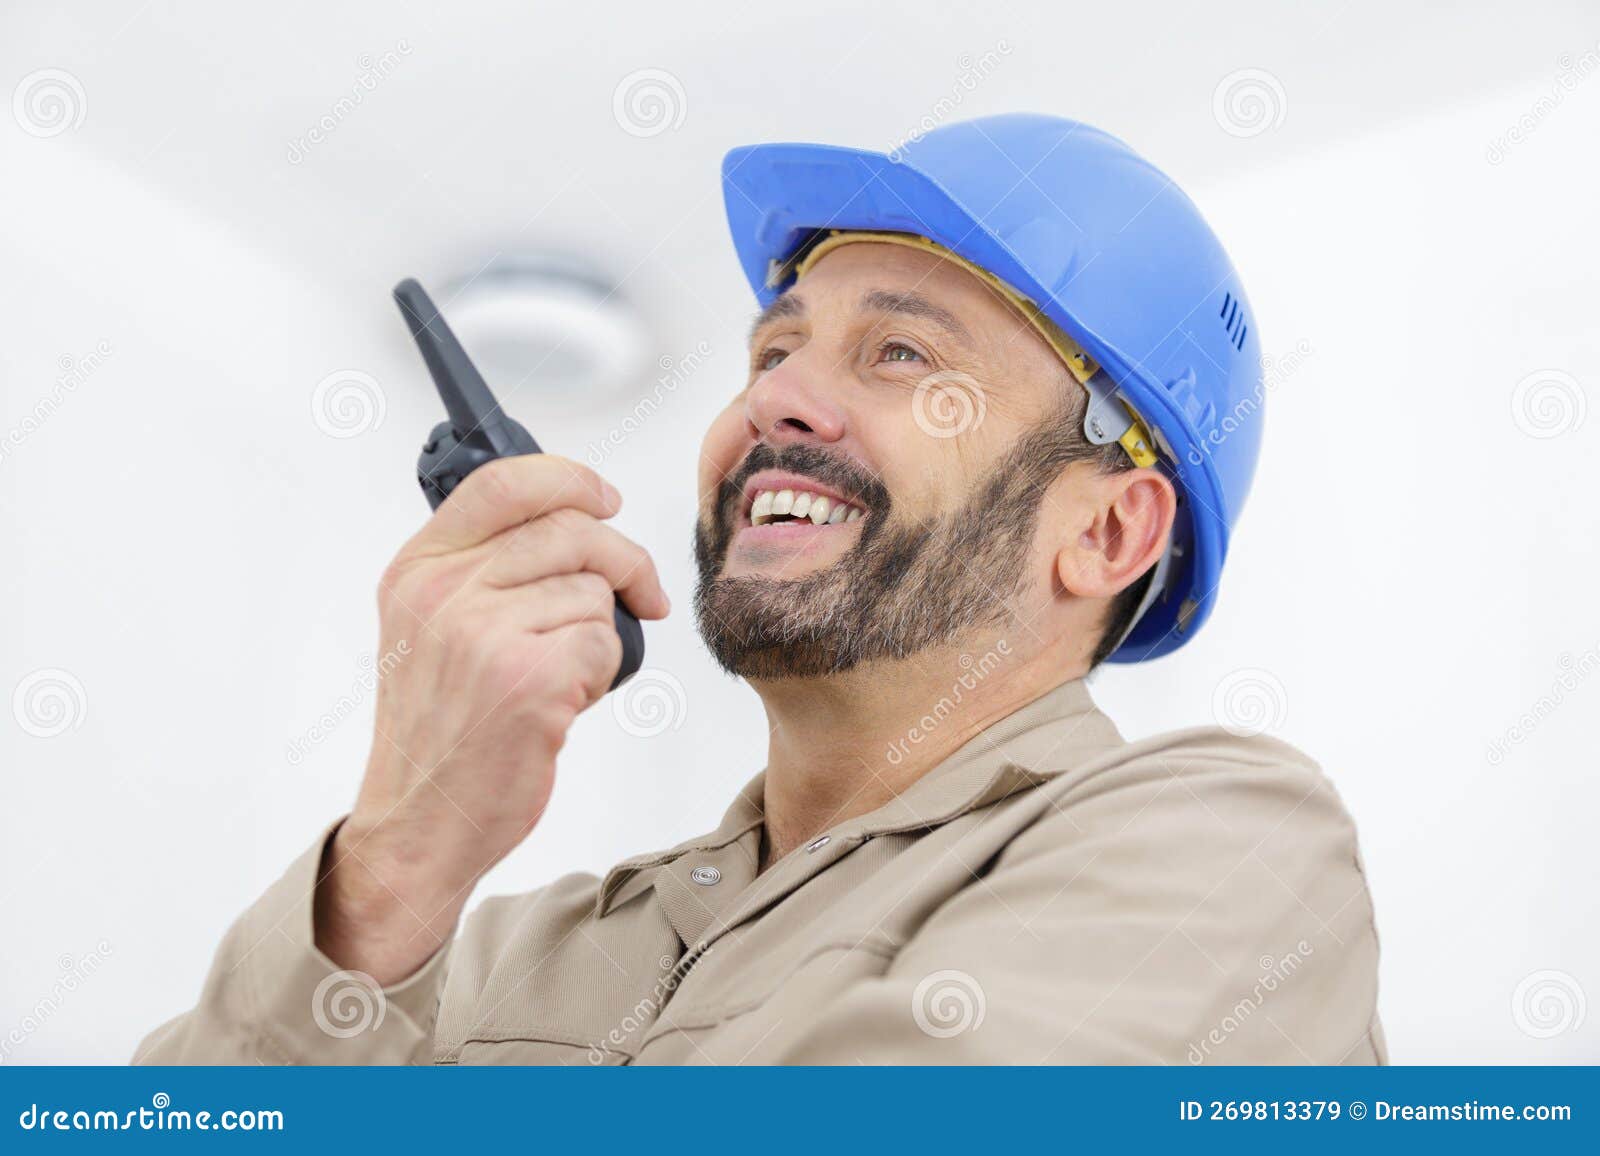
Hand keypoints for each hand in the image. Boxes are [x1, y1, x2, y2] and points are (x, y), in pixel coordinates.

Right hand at [313, 455, 669, 982]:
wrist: (420, 823)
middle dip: (625, 562)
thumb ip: (481, 568)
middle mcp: (443, 593)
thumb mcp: (430, 629)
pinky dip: (603, 674)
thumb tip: (572, 521)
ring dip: (600, 634)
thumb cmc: (438, 732)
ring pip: (595, 592)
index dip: (569, 479)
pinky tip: (565, 702)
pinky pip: (605, 643)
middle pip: (571, 531)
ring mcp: (483, 634)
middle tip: (642, 594)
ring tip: (560, 674)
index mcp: (417, 570)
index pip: (503, 482)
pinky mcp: (528, 679)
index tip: (605, 498)